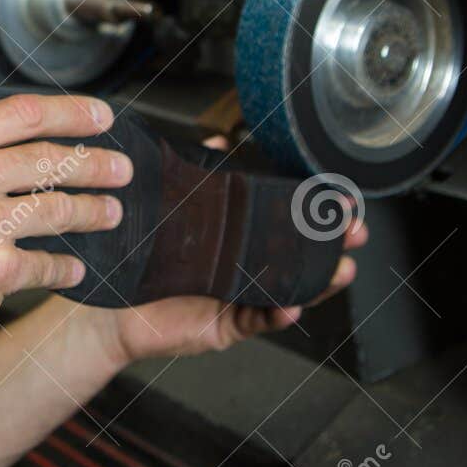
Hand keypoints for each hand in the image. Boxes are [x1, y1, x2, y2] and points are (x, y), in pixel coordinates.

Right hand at [0, 92, 133, 375]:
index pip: (23, 114)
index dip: (72, 112)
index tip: (99, 116)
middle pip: (52, 160)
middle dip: (96, 163)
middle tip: (119, 167)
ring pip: (58, 209)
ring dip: (93, 211)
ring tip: (111, 213)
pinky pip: (45, 266)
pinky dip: (64, 270)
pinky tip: (74, 271)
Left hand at [87, 135, 366, 364]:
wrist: (113, 305)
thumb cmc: (146, 262)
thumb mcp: (178, 215)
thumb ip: (201, 178)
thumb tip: (220, 140)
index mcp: (238, 246)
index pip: (286, 229)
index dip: (317, 218)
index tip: (344, 204)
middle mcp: (244, 273)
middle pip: (300, 261)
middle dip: (332, 247)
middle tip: (354, 233)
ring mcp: (239, 301)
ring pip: (290, 292)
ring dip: (319, 283)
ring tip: (339, 270)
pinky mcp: (226, 326)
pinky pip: (257, 321)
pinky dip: (276, 314)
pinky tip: (291, 305)